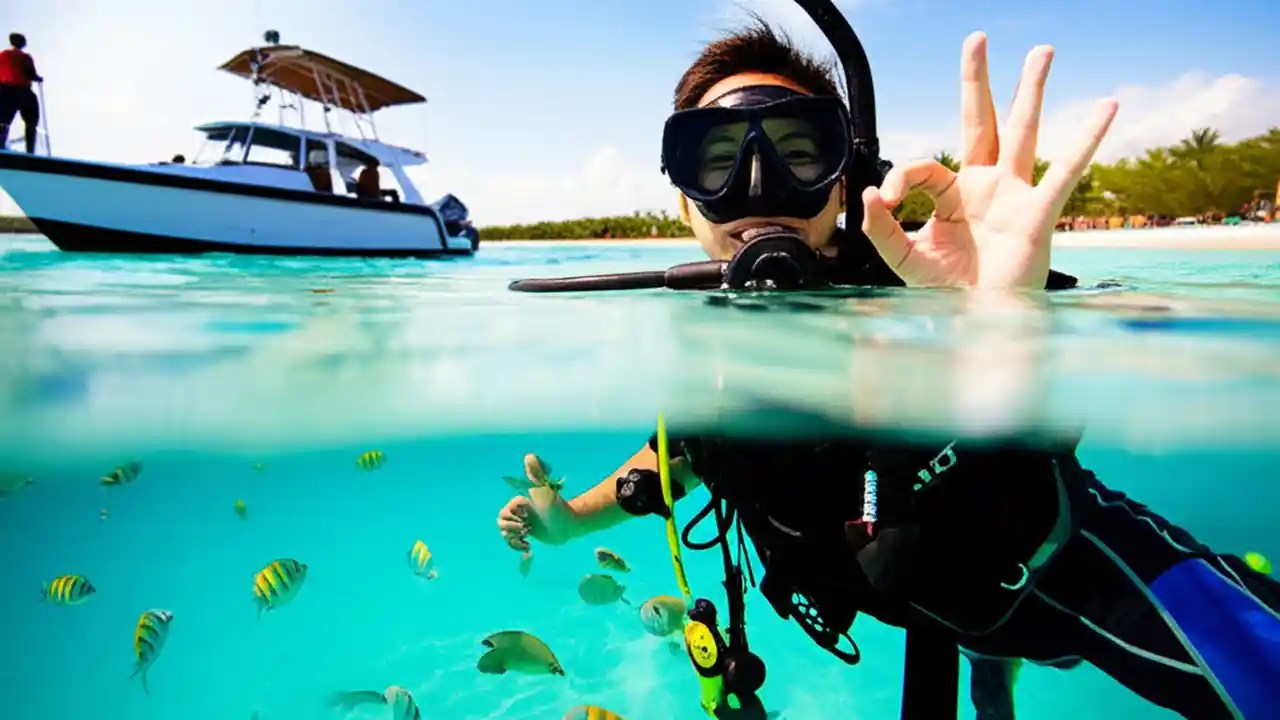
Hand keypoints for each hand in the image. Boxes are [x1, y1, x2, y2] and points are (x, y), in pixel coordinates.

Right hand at [496, 458, 575, 549]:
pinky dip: (517, 546)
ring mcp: (522, 524)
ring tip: (528, 537)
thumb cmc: (558, 507)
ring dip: (514, 538)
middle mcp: (519, 513)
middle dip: (512, 528)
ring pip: (505, 534)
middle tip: (528, 528)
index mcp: (519, 502)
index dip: (514, 516)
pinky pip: (512, 543)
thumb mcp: (546, 490)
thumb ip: (537, 474)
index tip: (529, 515)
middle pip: (502, 524)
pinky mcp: (527, 536)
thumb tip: (529, 456)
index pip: (504, 513)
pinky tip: (529, 546)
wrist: (570, 524)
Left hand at [861, 31, 1118, 288]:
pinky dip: (1087, 140)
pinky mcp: (1038, 215)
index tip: (886, 200)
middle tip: (977, 39)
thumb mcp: (904, 258)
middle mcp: (986, 188)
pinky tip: (1107, 107)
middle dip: (978, 82)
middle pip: (983, 123)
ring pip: (1023, 133)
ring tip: (1042, 52)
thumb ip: (882, 227)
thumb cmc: (947, 294)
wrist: (978, 325)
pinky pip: (1067, 172)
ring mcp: (1014, 197)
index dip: (902, 175)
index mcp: (953, 196)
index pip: (925, 165)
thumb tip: (869, 193)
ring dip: (1031, 91)